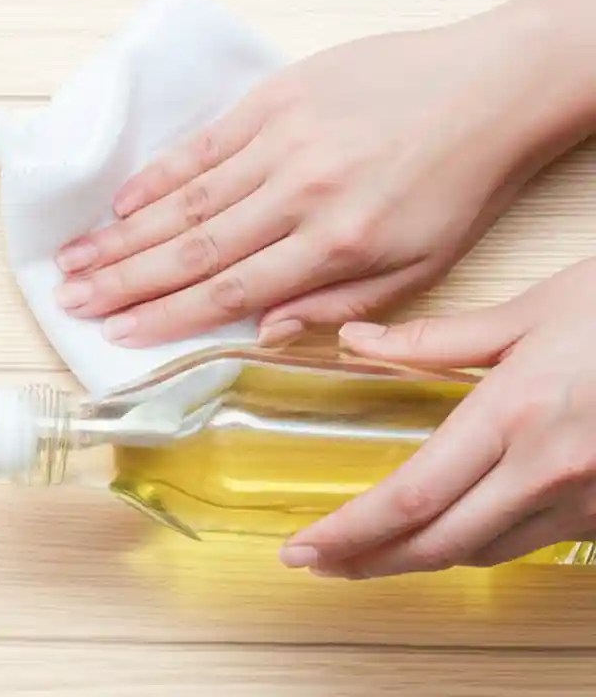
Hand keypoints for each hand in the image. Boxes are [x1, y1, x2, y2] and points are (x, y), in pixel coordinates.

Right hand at [53, 0, 595, 347]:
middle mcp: (300, 194)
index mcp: (337, 243)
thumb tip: (266, 331)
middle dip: (123, 280)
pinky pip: (205, 144)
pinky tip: (121, 203)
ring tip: (74, 259)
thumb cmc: (459, 183)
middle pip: (192, 248)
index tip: (116, 335)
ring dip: (124, 234)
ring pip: (187, 199)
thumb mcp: (421, 267)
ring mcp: (283, 141)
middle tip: (70, 299)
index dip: (166, 317)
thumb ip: (341, 306)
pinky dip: (159, 175)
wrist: (493, 87)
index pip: (231, 290)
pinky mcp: (277, 99)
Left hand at [279, 258, 595, 578]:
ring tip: (371, 550)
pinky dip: (481, 542)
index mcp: (515, 413)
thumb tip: (355, 341)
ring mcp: (587, 496)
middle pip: (438, 542)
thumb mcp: (530, 310)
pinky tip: (452, 529)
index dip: (349, 533)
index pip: (409, 497)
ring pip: (484, 551)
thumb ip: (434, 341)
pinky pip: (532, 541)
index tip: (304, 548)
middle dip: (368, 559)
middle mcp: (549, 468)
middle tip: (320, 562)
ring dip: (421, 556)